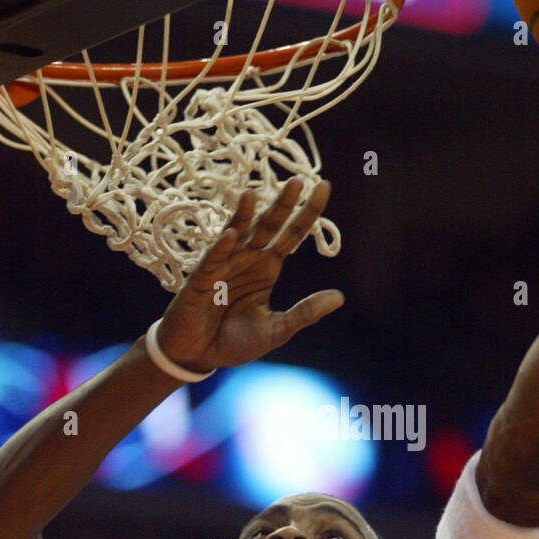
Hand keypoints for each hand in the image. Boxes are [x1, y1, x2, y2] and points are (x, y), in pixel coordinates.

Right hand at [155, 179, 342, 372]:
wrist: (198, 356)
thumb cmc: (233, 341)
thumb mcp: (276, 329)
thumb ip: (305, 312)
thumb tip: (340, 297)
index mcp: (266, 267)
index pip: (291, 234)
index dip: (307, 213)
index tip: (324, 186)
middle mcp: (246, 259)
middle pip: (267, 226)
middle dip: (282, 205)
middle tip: (298, 181)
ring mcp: (222, 266)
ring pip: (235, 234)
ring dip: (243, 216)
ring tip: (252, 195)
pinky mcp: (200, 281)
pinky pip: (211, 261)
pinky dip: (220, 249)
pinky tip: (231, 235)